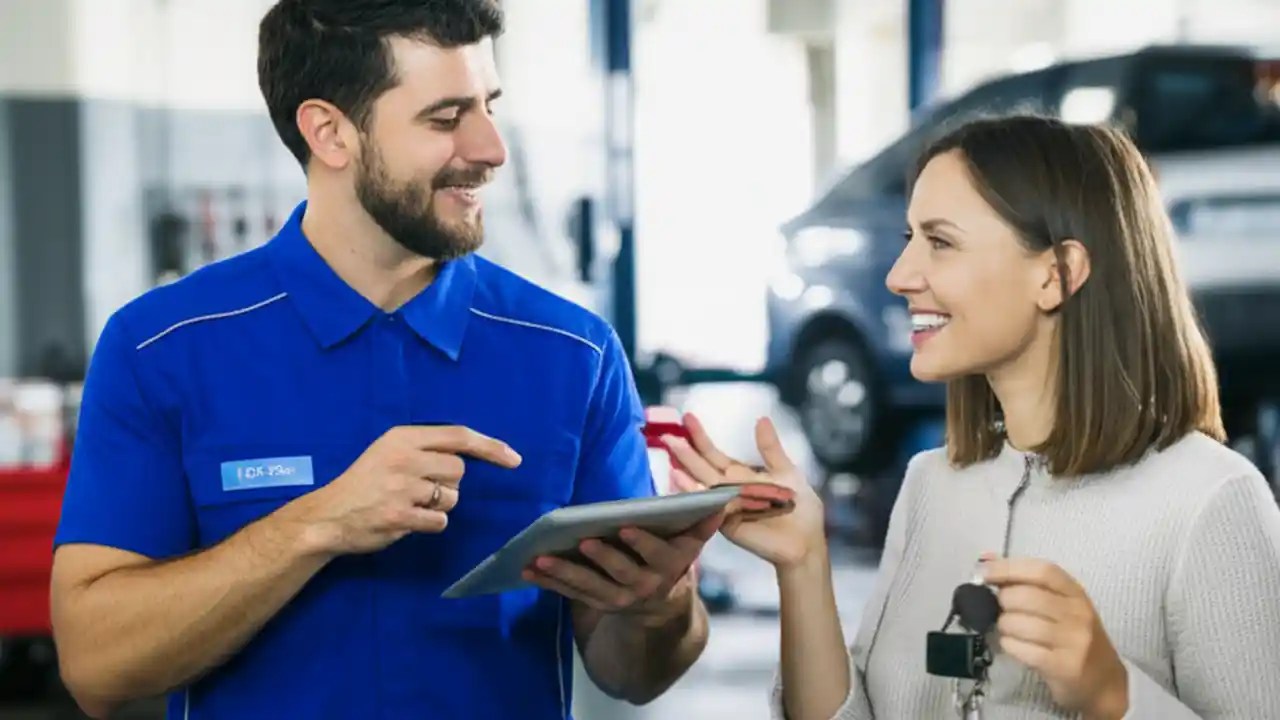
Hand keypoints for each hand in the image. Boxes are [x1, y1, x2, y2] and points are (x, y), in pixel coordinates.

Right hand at [291, 425, 521, 555]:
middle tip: (421, 490)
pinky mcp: (401, 517)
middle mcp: (405, 458)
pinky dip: (429, 524)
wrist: (327, 516)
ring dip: (439, 506)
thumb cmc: (364, 482)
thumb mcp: (389, 451)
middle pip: (459, 471)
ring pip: (452, 498)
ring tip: (409, 504)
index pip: (458, 436)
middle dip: (449, 484)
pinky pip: (440, 522)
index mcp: (402, 437)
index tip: (514, 459)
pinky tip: (406, 520)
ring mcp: (402, 488)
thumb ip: (424, 449)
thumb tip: (471, 456)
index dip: (490, 447)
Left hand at [522, 514, 721, 623]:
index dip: (641, 542)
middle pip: (619, 572)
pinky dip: (548, 581)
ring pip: (588, 586)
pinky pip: (569, 593)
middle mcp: (643, 586)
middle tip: (581, 540)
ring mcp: (617, 598)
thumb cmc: (671, 558)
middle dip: (600, 557)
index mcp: (667, 567)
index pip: (656, 554)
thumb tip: (720, 500)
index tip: (625, 527)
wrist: (662, 605)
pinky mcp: (594, 603)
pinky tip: (527, 568)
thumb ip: (702, 523)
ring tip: (538, 558)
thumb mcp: (690, 544)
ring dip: (562, 572)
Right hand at [661, 413, 824, 569]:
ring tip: (670, 449)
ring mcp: (724, 506)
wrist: (807, 541)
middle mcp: (728, 489)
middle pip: (702, 467)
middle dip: (685, 450)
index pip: (714, 454)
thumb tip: (761, 419)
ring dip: (684, 467)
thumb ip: (770, 448)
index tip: (687, 417)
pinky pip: (708, 505)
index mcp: (741, 475)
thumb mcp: (786, 471)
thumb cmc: (800, 509)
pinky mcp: (726, 522)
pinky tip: (678, 478)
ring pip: (701, 483)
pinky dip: (692, 492)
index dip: (700, 437)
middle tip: (667, 434)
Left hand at [983, 557, 1129, 719]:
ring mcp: (1073, 641)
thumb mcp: (1058, 604)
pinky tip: (1012, 645)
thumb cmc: (1073, 636)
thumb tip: (985, 559)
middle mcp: (1077, 613)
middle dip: (1003, 601)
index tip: (984, 572)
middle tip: (1002, 609)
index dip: (1009, 568)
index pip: (1041, 570)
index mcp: (1075, 592)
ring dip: (1004, 625)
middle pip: (1026, 597)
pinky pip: (1021, 649)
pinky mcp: (1063, 666)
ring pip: (1019, 623)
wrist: (1104, 682)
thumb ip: (1024, 581)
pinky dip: (1008, 645)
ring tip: (1009, 629)